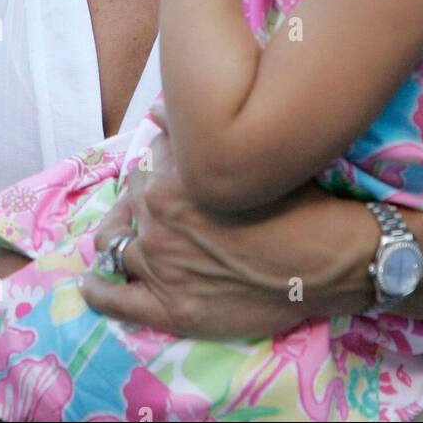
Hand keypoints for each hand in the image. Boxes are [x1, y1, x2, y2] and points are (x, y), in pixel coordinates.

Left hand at [80, 103, 371, 336]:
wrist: (329, 259)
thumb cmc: (296, 201)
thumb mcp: (249, 158)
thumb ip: (192, 135)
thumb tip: (156, 111)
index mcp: (171, 182)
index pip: (148, 160)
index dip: (164, 161)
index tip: (176, 166)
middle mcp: (157, 224)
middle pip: (130, 201)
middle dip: (143, 196)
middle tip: (166, 201)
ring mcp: (161, 270)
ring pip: (117, 245)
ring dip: (124, 236)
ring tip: (131, 236)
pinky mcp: (171, 310)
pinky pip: (115, 300)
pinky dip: (99, 290)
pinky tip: (93, 283)